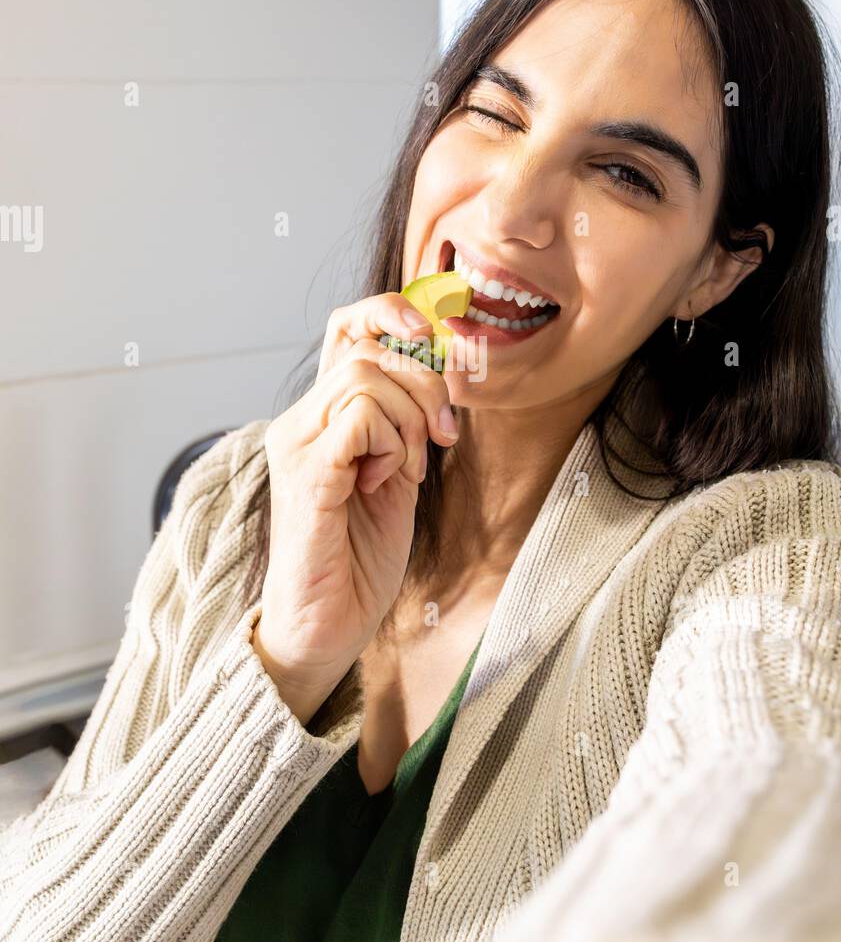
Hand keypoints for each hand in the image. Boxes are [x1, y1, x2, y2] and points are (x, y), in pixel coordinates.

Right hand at [252, 293, 459, 722]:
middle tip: (441, 437)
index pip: (348, 327)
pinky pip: (360, 419)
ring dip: (409, 422)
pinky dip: (392, 447)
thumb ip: (407, 424)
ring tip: (405, 472)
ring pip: (365, 378)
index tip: (435, 338)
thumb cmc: (360, 558)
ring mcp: (297, 446)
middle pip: (367, 349)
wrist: (326, 628)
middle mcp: (300, 422)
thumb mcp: (397, 475)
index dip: (392, 313)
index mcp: (321, 417)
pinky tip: (386, 484)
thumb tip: (440, 370)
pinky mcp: (306, 476)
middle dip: (424, 385)